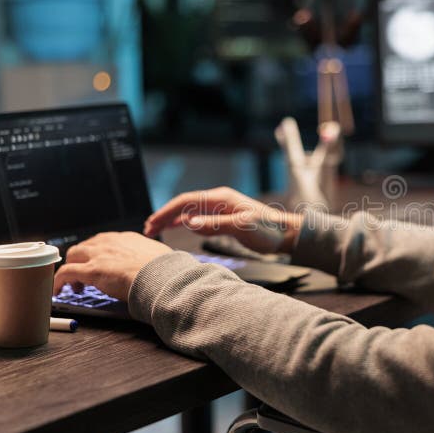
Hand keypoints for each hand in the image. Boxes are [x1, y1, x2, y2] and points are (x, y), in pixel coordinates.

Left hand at [54, 232, 172, 300]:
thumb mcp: (159, 256)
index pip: (105, 242)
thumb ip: (151, 258)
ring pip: (72, 256)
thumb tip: (157, 266)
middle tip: (85, 276)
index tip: (100, 264)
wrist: (161, 276)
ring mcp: (98, 255)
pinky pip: (65, 273)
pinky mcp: (91, 271)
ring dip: (71, 268)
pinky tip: (58, 291)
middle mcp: (110, 242)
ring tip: (74, 285)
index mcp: (127, 238)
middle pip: (86, 246)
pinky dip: (58, 281)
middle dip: (82, 260)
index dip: (99, 254)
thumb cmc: (165, 270)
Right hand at [143, 186, 303, 253]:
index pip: (186, 202)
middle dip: (164, 215)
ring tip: (155, 229)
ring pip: (189, 211)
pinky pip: (198, 217)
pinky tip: (176, 228)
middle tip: (147, 229)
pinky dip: (184, 221)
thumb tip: (189, 223)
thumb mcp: (242, 227)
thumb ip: (216, 225)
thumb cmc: (268, 231)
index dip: (166, 212)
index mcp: (221, 198)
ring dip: (171, 219)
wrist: (286, 234)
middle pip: (184, 205)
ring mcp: (221, 208)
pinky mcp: (225, 218)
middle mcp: (219, 200)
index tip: (151, 224)